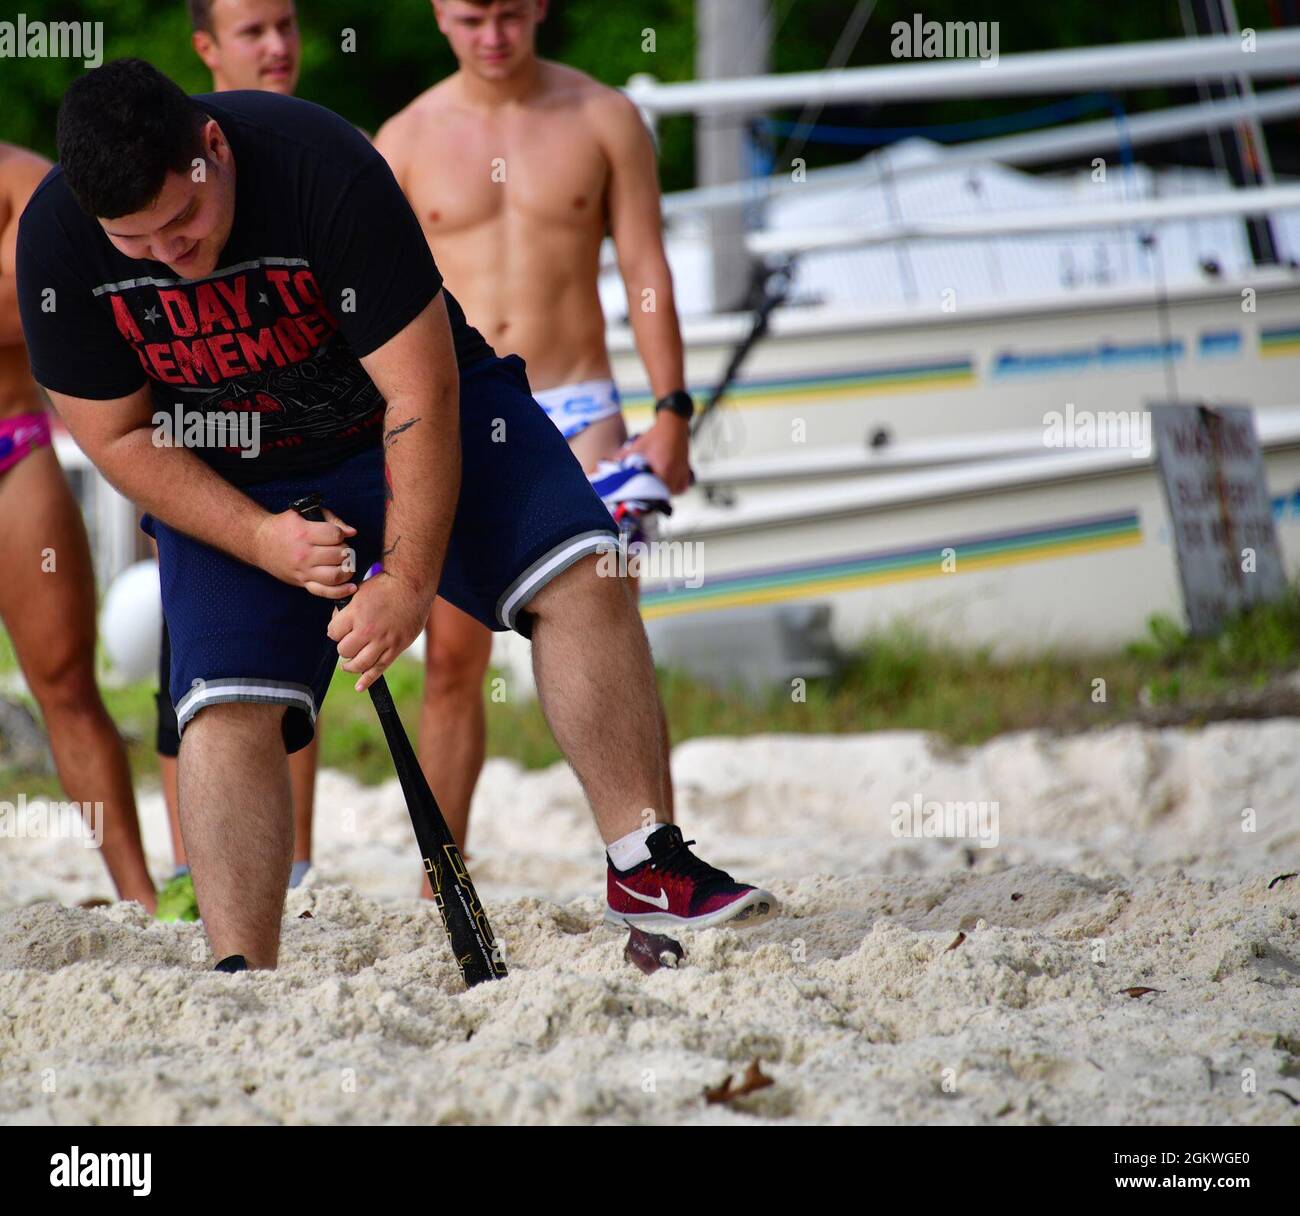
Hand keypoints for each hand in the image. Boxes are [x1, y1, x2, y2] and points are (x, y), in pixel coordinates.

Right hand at [253, 506, 358, 598]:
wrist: (259, 542)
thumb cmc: (285, 526)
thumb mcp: (305, 514)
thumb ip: (332, 520)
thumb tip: (352, 532)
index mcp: (304, 534)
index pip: (336, 535)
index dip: (341, 534)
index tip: (337, 534)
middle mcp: (303, 554)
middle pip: (338, 555)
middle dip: (345, 550)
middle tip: (340, 548)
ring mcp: (303, 571)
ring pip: (335, 575)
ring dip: (347, 569)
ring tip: (344, 563)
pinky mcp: (302, 583)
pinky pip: (325, 592)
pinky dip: (341, 591)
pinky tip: (351, 587)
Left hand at [327, 573, 430, 691]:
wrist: (412, 584)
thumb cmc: (385, 585)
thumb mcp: (358, 592)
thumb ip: (347, 610)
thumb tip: (337, 624)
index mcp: (356, 613)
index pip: (332, 633)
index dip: (334, 630)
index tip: (339, 627)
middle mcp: (368, 630)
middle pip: (344, 650)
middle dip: (343, 646)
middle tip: (348, 641)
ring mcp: (384, 641)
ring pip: (359, 664)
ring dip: (350, 665)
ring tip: (347, 665)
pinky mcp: (397, 647)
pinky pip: (379, 668)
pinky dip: (368, 680)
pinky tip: (359, 687)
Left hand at [618, 411, 691, 493]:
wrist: (673, 424)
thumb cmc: (656, 435)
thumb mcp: (638, 446)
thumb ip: (624, 456)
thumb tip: (612, 462)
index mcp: (663, 470)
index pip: (658, 491)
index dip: (650, 495)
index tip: (644, 496)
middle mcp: (675, 472)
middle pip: (667, 493)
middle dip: (658, 494)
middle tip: (649, 493)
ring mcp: (682, 471)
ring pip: (676, 490)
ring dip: (668, 492)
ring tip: (659, 490)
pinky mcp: (686, 468)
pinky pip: (683, 484)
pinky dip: (678, 487)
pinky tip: (671, 485)